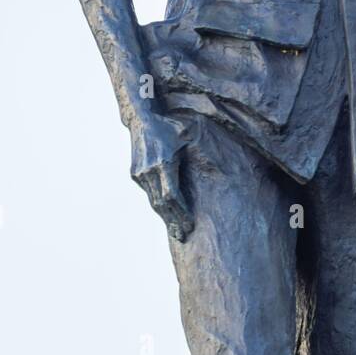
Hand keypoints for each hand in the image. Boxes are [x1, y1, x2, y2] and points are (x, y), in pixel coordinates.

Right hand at [130, 113, 193, 240]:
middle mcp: (150, 171)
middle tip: (183, 235)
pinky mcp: (135, 174)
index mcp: (164, 162)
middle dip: (173, 221)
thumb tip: (220, 168)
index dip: (181, 213)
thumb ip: (197, 154)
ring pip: (154, 202)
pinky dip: (158, 204)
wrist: (143, 120)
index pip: (172, 196)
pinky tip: (167, 213)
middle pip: (161, 204)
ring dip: (165, 216)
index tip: (189, 225)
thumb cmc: (170, 127)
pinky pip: (149, 193)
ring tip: (176, 229)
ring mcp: (140, 174)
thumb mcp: (187, 137)